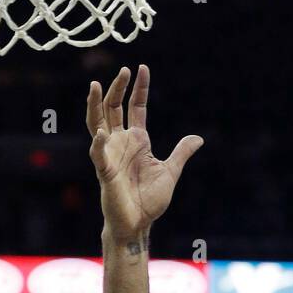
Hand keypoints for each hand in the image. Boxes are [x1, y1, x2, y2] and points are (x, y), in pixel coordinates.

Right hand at [86, 65, 202, 242]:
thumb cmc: (149, 200)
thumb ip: (181, 153)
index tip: (142, 68)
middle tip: (124, 70)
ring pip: (97, 122)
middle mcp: (120, 142)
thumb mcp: (170, 171)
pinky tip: (101, 133)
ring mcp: (110, 154)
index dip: (138, 89)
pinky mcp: (104, 171)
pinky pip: (99, 154)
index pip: (135, 107)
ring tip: (95, 85)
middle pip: (113, 108)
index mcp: (137, 140)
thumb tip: (198, 138)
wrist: (138, 224)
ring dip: (95, 105)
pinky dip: (98, 143)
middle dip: (117, 88)